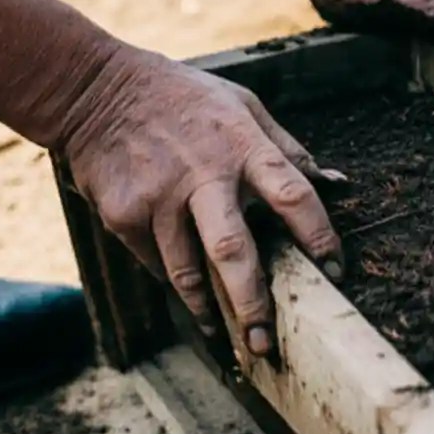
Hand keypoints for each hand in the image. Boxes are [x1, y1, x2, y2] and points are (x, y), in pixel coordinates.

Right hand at [59, 46, 343, 356]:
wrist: (96, 90)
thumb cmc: (186, 98)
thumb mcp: (243, 105)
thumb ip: (288, 149)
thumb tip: (337, 184)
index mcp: (242, 144)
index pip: (292, 195)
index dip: (318, 235)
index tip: (335, 271)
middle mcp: (202, 174)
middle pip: (233, 250)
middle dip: (252, 302)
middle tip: (266, 343)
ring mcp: (159, 197)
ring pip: (187, 272)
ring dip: (208, 311)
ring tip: (226, 337)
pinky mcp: (124, 215)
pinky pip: (157, 262)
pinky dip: (174, 279)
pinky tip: (186, 289)